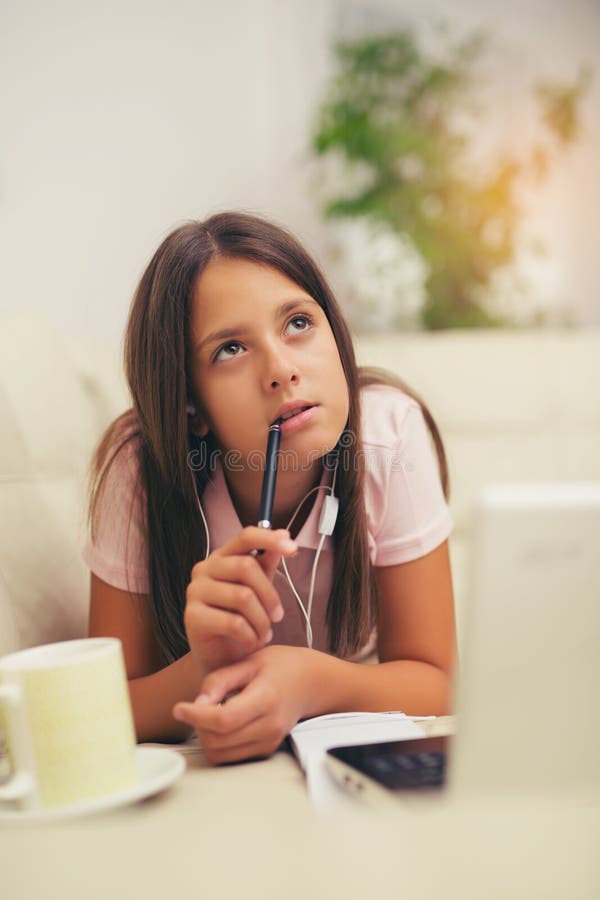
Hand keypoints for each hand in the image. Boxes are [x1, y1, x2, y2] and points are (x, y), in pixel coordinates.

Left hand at [172, 645, 313, 763]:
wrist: (310, 683)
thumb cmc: (280, 667)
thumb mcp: (249, 662)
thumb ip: (220, 681)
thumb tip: (196, 703)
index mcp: (266, 699)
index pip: (223, 720)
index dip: (195, 716)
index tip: (179, 707)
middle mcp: (269, 726)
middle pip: (218, 741)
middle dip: (198, 726)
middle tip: (196, 706)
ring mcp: (269, 742)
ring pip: (220, 754)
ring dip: (206, 737)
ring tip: (210, 714)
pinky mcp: (265, 751)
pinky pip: (230, 757)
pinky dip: (219, 744)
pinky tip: (223, 723)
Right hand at [184, 528, 296, 674]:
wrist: (221, 659)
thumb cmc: (241, 620)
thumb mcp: (258, 588)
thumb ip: (267, 562)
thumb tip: (284, 534)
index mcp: (221, 557)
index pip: (245, 537)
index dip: (269, 539)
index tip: (294, 548)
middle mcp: (204, 569)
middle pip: (246, 567)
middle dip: (270, 594)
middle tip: (278, 616)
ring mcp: (194, 592)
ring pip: (242, 596)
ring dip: (262, 620)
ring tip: (265, 634)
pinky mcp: (192, 617)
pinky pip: (233, 622)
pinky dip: (250, 635)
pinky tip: (252, 641)